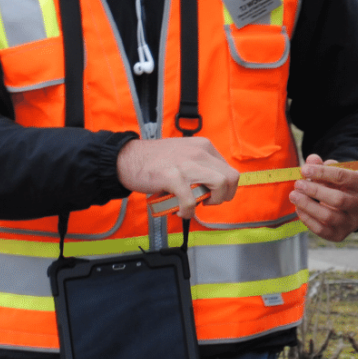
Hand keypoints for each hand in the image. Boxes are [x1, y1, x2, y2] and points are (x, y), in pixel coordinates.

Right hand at [116, 138, 239, 218]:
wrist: (127, 158)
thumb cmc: (154, 160)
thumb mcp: (184, 153)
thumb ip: (200, 165)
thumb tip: (212, 185)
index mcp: (203, 146)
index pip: (230, 170)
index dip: (226, 188)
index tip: (214, 194)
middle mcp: (199, 152)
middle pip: (231, 177)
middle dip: (224, 196)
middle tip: (209, 201)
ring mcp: (186, 164)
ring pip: (220, 184)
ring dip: (213, 201)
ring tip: (198, 205)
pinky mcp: (173, 177)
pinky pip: (191, 200)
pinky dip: (188, 211)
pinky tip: (181, 212)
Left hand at [289, 154, 357, 242]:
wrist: (355, 203)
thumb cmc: (345, 183)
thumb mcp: (339, 170)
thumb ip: (324, 165)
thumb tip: (311, 160)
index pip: (342, 177)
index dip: (321, 172)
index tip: (304, 169)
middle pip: (338, 199)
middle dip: (314, 191)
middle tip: (298, 184)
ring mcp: (353, 223)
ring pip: (329, 217)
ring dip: (308, 205)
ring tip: (294, 195)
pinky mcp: (341, 235)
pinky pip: (321, 230)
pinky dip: (307, 219)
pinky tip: (299, 208)